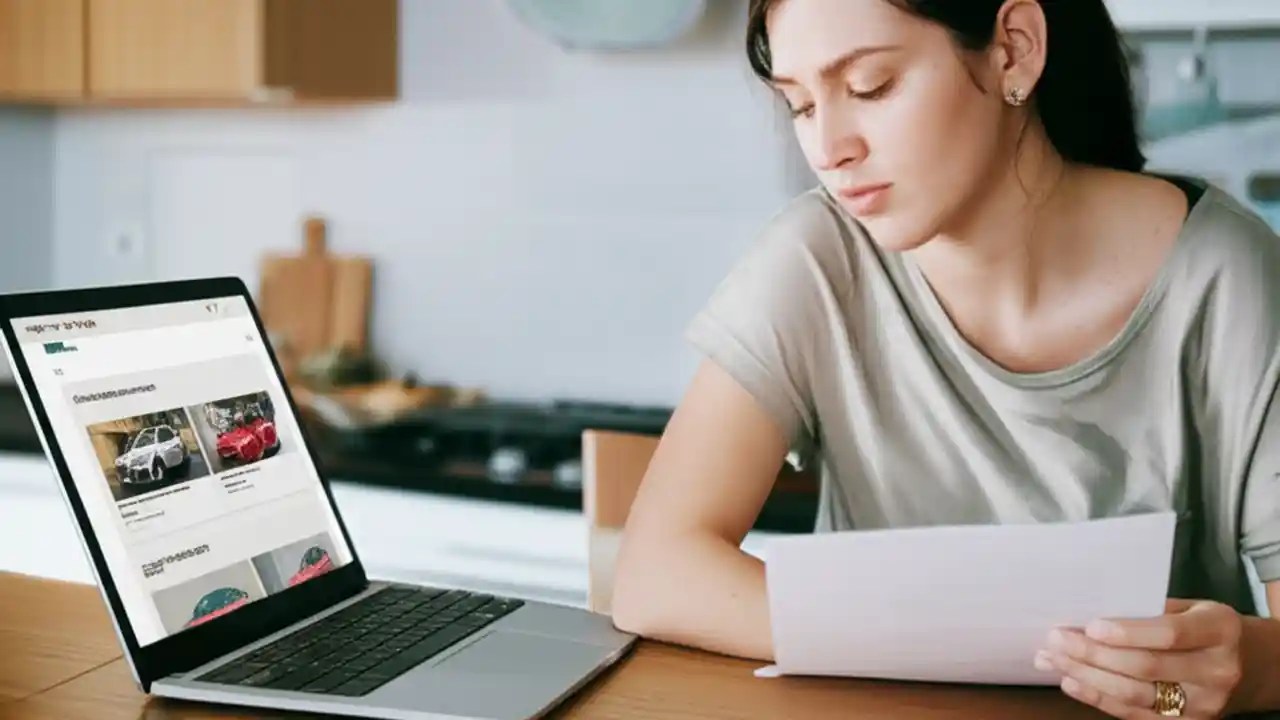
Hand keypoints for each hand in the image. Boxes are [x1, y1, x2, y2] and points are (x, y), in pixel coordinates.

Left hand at [1035, 599, 1243, 718]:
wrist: (1246, 665)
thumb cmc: (1204, 627)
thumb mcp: (1190, 607)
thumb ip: (1148, 609)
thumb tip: (1086, 610)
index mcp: (1219, 630)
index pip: (1169, 634)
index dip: (1126, 632)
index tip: (1089, 625)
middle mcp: (1217, 671)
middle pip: (1146, 667)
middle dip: (1093, 653)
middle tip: (1056, 639)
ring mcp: (1204, 704)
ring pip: (1135, 694)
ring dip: (1086, 676)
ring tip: (1053, 659)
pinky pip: (1134, 714)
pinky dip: (1097, 698)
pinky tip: (1071, 681)